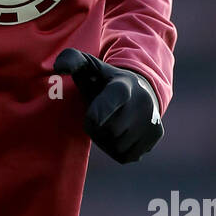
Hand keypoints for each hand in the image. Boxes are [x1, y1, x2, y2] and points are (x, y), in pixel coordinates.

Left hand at [53, 49, 162, 163]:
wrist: (141, 89)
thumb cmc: (104, 81)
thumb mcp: (89, 67)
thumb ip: (70, 60)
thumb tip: (59, 68)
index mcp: (123, 85)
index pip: (111, 102)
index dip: (96, 115)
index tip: (90, 118)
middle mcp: (143, 102)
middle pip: (109, 131)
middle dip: (97, 129)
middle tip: (97, 119)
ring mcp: (152, 119)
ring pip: (117, 146)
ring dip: (106, 141)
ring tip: (108, 125)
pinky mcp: (155, 135)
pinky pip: (127, 156)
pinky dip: (118, 150)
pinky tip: (119, 135)